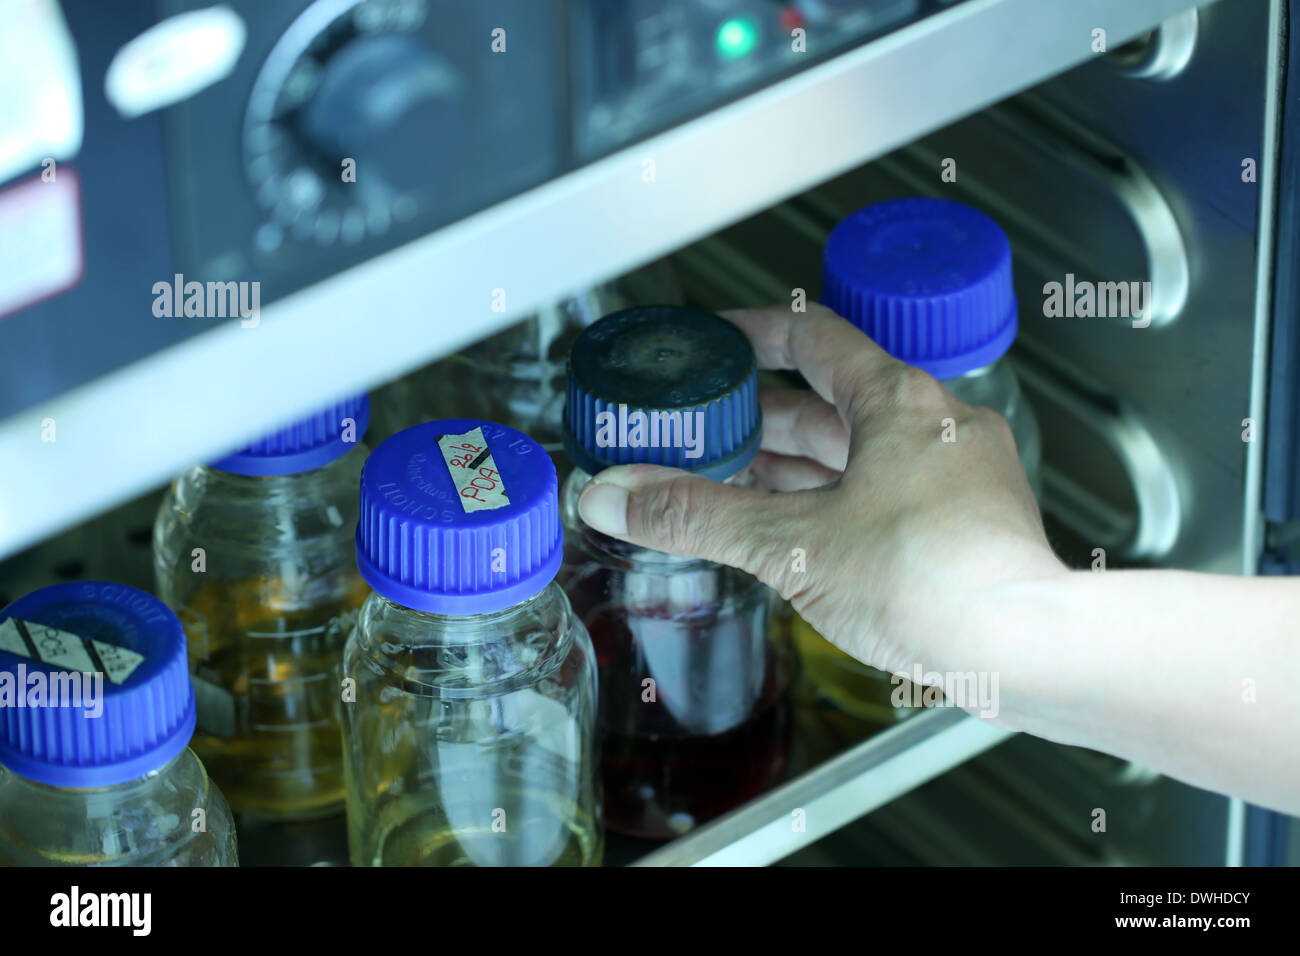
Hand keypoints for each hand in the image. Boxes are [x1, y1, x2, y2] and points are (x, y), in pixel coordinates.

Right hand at [576, 303, 1065, 681]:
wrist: (1024, 651)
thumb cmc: (934, 580)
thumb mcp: (791, 543)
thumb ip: (697, 515)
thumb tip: (617, 494)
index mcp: (897, 402)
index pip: (815, 338)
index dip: (757, 335)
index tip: (718, 341)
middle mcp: (934, 427)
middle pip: (828, 406)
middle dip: (758, 423)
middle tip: (702, 434)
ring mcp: (955, 477)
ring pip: (856, 457)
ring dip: (792, 471)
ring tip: (731, 488)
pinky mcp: (964, 528)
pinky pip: (883, 497)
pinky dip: (832, 506)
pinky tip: (797, 537)